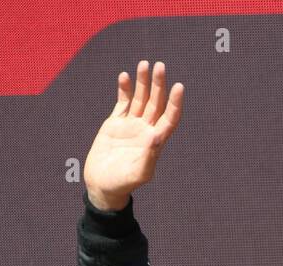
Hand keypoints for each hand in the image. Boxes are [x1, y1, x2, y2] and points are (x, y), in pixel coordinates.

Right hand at [83, 60, 185, 210]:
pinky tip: (125, 76)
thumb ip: (148, 157)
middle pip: (156, 102)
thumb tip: (155, 138)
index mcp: (155, 141)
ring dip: (143, 82)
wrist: (103, 185)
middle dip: (159, 84)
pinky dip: (124, 89)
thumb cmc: (122, 184)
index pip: (170, 117)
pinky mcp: (115, 123)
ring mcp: (131, 125)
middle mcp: (146, 130)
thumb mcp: (138, 174)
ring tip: (144, 64)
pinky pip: (122, 102)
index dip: (175, 103)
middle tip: (160, 65)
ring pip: (140, 99)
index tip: (179, 86)